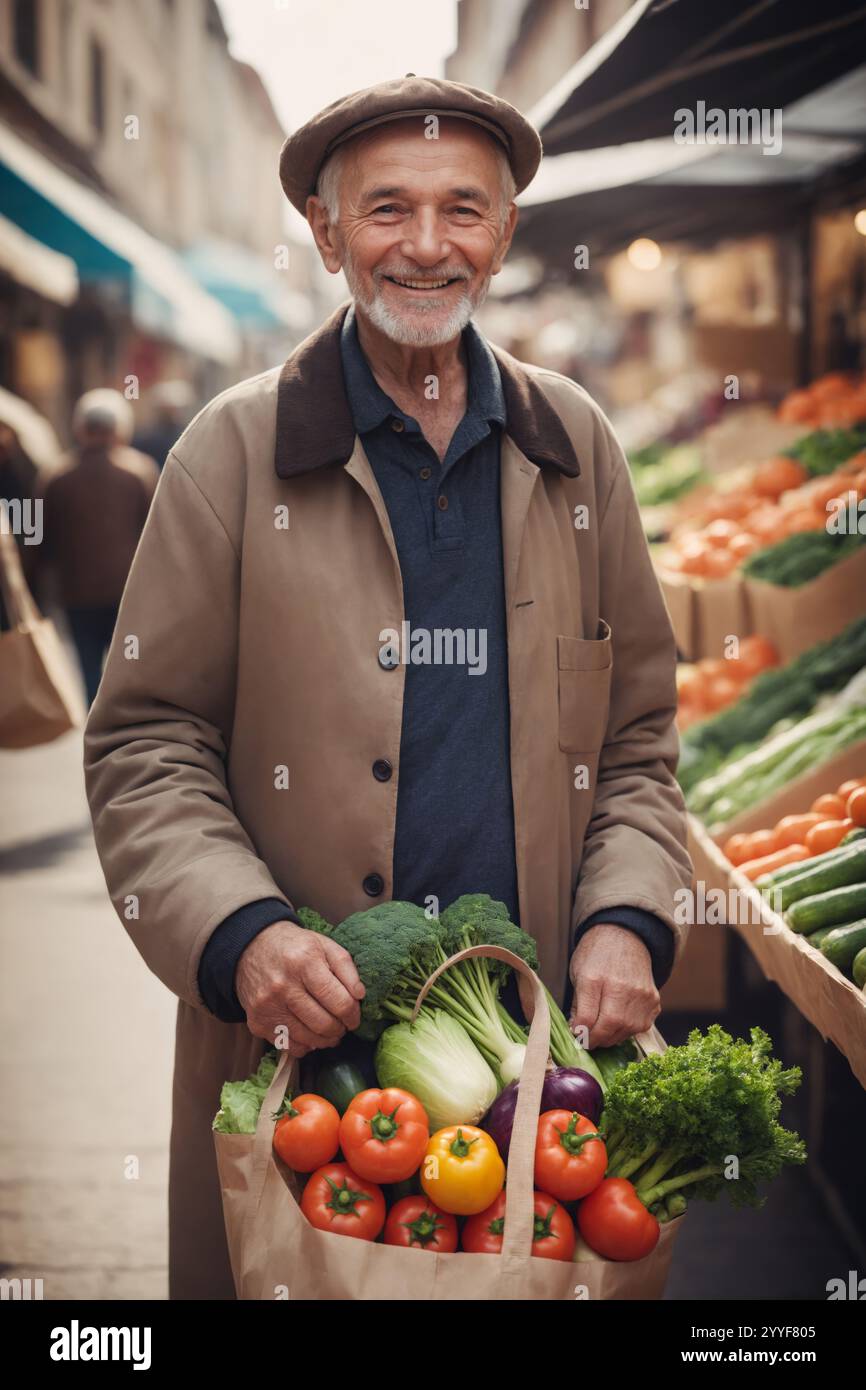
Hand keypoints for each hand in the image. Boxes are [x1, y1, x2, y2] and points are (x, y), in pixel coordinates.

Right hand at [236, 921, 364, 1056]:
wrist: (252, 948)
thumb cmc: (294, 947)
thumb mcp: (324, 945)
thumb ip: (347, 968)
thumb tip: (359, 996)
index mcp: (305, 962)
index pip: (339, 1001)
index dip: (352, 1015)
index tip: (354, 1017)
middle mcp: (283, 986)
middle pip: (324, 1024)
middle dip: (340, 1029)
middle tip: (342, 1025)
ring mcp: (268, 1006)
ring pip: (308, 1039)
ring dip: (325, 1040)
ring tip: (330, 1032)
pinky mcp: (257, 1022)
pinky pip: (288, 1046)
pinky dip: (304, 1046)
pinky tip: (309, 1035)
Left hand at [568, 924, 659, 1047]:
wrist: (625, 936)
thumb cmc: (597, 954)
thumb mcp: (578, 973)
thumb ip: (578, 1004)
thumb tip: (579, 1031)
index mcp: (594, 978)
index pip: (587, 1019)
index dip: (579, 1032)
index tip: (576, 1033)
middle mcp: (620, 987)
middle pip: (608, 1027)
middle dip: (596, 1039)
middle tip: (588, 1040)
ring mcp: (640, 995)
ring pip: (625, 1031)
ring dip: (612, 1037)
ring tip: (603, 1031)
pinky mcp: (653, 1001)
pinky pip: (640, 1026)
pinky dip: (627, 1029)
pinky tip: (619, 1021)